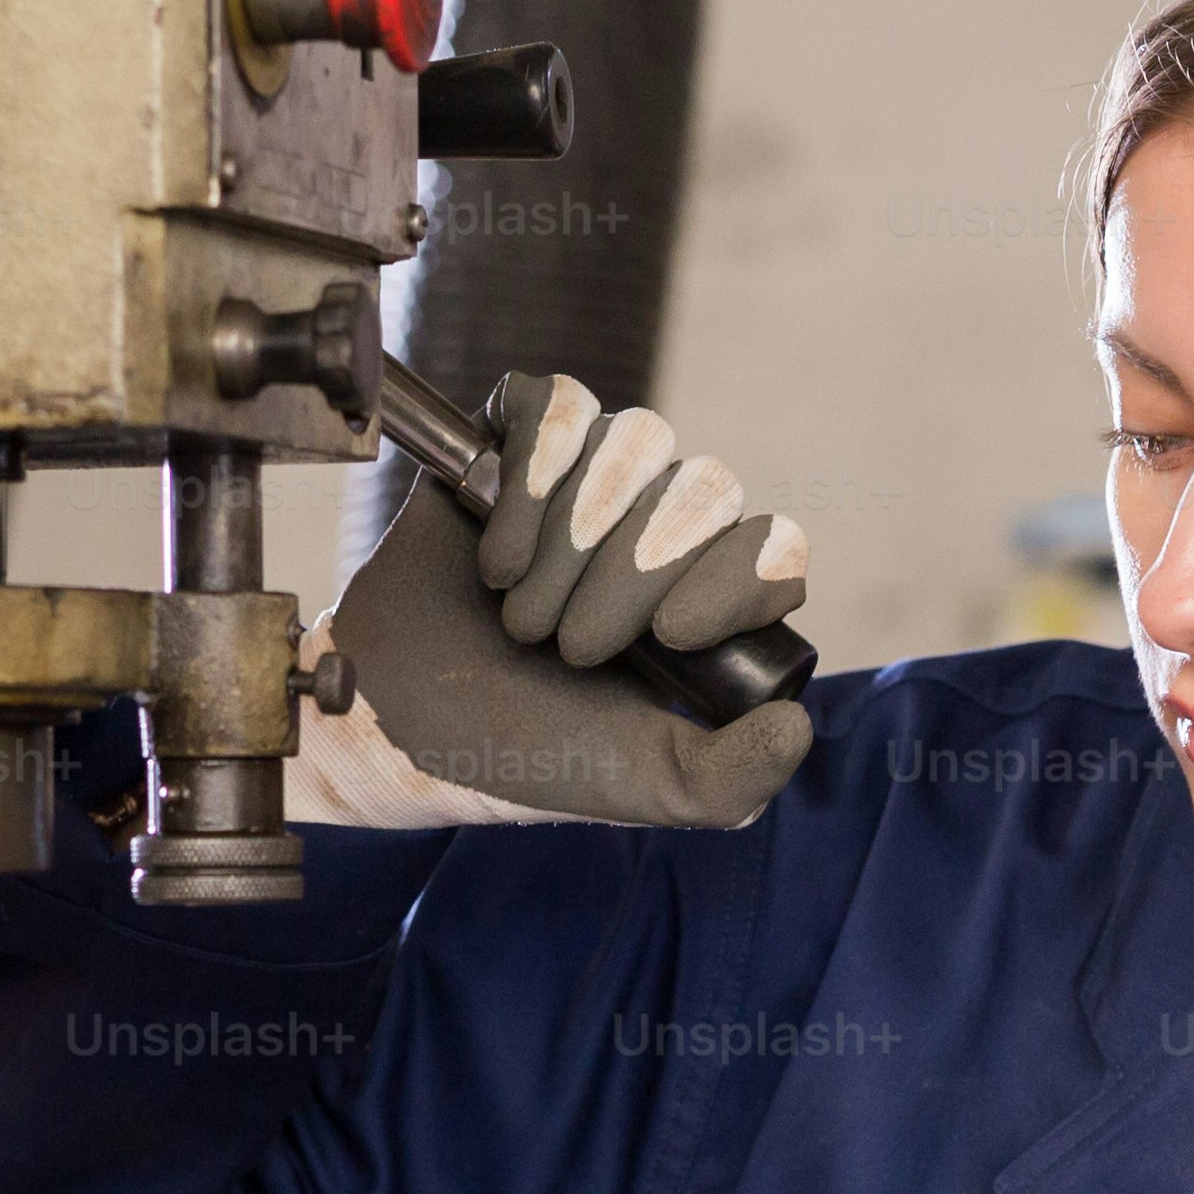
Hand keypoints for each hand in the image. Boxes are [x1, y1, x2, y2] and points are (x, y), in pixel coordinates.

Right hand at [293, 373, 813, 832]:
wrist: (398, 720)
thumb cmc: (520, 749)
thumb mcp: (641, 786)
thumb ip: (733, 779)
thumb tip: (796, 720)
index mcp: (709, 599)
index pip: (772, 547)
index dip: (732, 579)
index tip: (671, 635)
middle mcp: (664, 525)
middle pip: (705, 489)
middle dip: (630, 577)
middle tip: (564, 649)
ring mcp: (595, 474)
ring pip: (637, 440)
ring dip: (574, 539)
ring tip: (519, 614)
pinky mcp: (521, 436)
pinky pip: (561, 406)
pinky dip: (531, 480)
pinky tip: (495, 556)